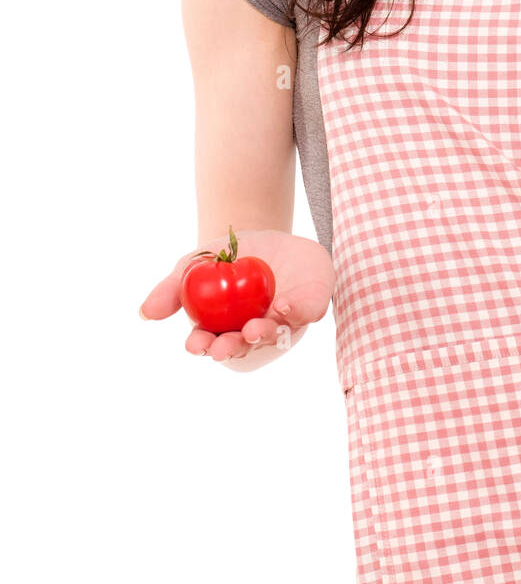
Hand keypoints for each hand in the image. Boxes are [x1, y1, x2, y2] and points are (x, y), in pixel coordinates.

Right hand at [139, 229, 335, 367]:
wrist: (265, 234)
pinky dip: (296, 312)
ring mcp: (286, 320)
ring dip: (264, 334)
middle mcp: (257, 330)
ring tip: (253, 329)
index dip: (204, 346)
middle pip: (246, 346)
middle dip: (234, 349)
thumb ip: (171, 289)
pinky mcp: (311, 303)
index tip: (195, 343)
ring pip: (277, 334)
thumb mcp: (194, 266)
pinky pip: (307, 312)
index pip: (213, 344)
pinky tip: (283, 306)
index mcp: (226, 328)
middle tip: (223, 348)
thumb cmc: (225, 258)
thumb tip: (145, 313)